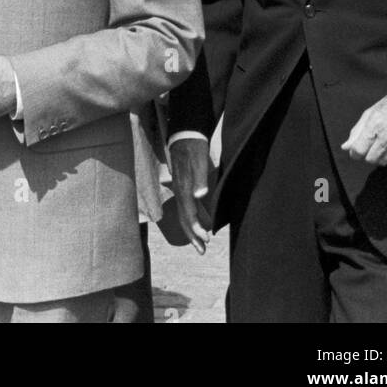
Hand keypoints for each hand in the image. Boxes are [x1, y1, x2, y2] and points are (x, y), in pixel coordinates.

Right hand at [168, 136, 211, 253]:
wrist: (185, 134)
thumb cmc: (194, 147)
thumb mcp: (199, 160)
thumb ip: (199, 178)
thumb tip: (199, 196)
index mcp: (183, 188)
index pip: (188, 214)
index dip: (196, 229)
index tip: (206, 239)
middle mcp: (180, 192)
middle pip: (184, 219)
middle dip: (192, 236)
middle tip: (202, 251)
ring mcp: (180, 190)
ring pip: (184, 215)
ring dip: (192, 231)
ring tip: (201, 245)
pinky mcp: (183, 187)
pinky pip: (186, 209)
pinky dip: (192, 220)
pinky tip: (200, 224)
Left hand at [341, 91, 386, 165]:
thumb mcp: (369, 114)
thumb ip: (356, 132)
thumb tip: (346, 148)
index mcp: (375, 123)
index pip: (359, 149)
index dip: (355, 152)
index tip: (356, 151)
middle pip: (371, 159)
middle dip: (368, 154)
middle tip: (371, 144)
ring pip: (383, 162)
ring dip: (381, 155)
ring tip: (384, 142)